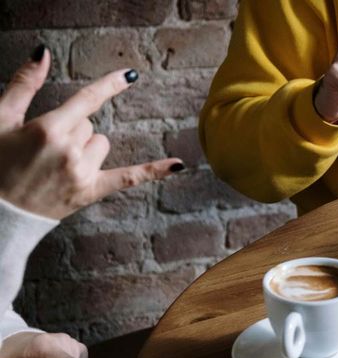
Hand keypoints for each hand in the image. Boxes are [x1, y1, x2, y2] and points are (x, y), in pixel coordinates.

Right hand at [0, 47, 183, 219]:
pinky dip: (154, 171)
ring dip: (85, 150)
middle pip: (89, 125)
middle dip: (70, 131)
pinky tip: (179, 165)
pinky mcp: (90, 191)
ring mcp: (82, 173)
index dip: (109, 85)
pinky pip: (130, 177)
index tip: (130, 75)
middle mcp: (69, 151)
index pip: (87, 100)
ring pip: (102, 145)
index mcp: (47, 129)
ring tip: (56, 166)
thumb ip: (24, 84)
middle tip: (43, 151)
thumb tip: (43, 52)